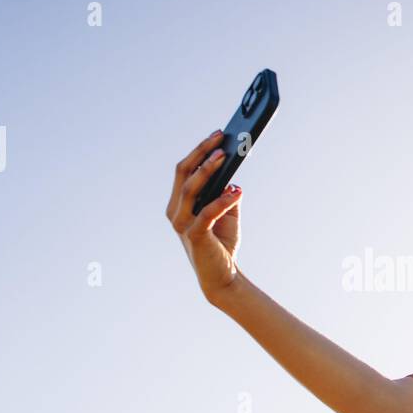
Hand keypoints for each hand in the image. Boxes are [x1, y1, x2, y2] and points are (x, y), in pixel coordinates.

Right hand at [166, 130, 243, 302]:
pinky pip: (207, 212)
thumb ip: (225, 194)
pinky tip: (236, 192)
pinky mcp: (195, 236)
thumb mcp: (227, 213)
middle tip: (219, 138)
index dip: (199, 151)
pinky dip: (222, 200)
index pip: (184, 171)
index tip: (216, 135)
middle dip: (201, 153)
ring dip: (207, 170)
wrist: (223, 276)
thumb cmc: (222, 244)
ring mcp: (182, 224)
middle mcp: (175, 212)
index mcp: (179, 204)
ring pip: (190, 189)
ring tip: (224, 157)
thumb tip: (232, 177)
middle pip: (183, 174)